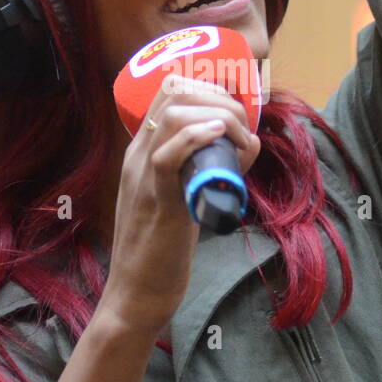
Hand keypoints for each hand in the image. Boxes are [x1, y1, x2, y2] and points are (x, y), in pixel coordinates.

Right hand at [97, 76, 260, 334]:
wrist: (136, 293)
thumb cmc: (162, 248)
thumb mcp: (182, 196)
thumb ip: (204, 170)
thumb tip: (245, 144)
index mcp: (142, 150)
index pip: (169, 90)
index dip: (210, 88)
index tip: (237, 110)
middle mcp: (138, 155)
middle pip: (175, 92)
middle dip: (220, 97)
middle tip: (244, 128)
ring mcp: (143, 175)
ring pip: (174, 114)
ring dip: (220, 116)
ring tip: (240, 140)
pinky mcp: (157, 201)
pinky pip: (167, 155)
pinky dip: (197, 138)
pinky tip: (221, 138)